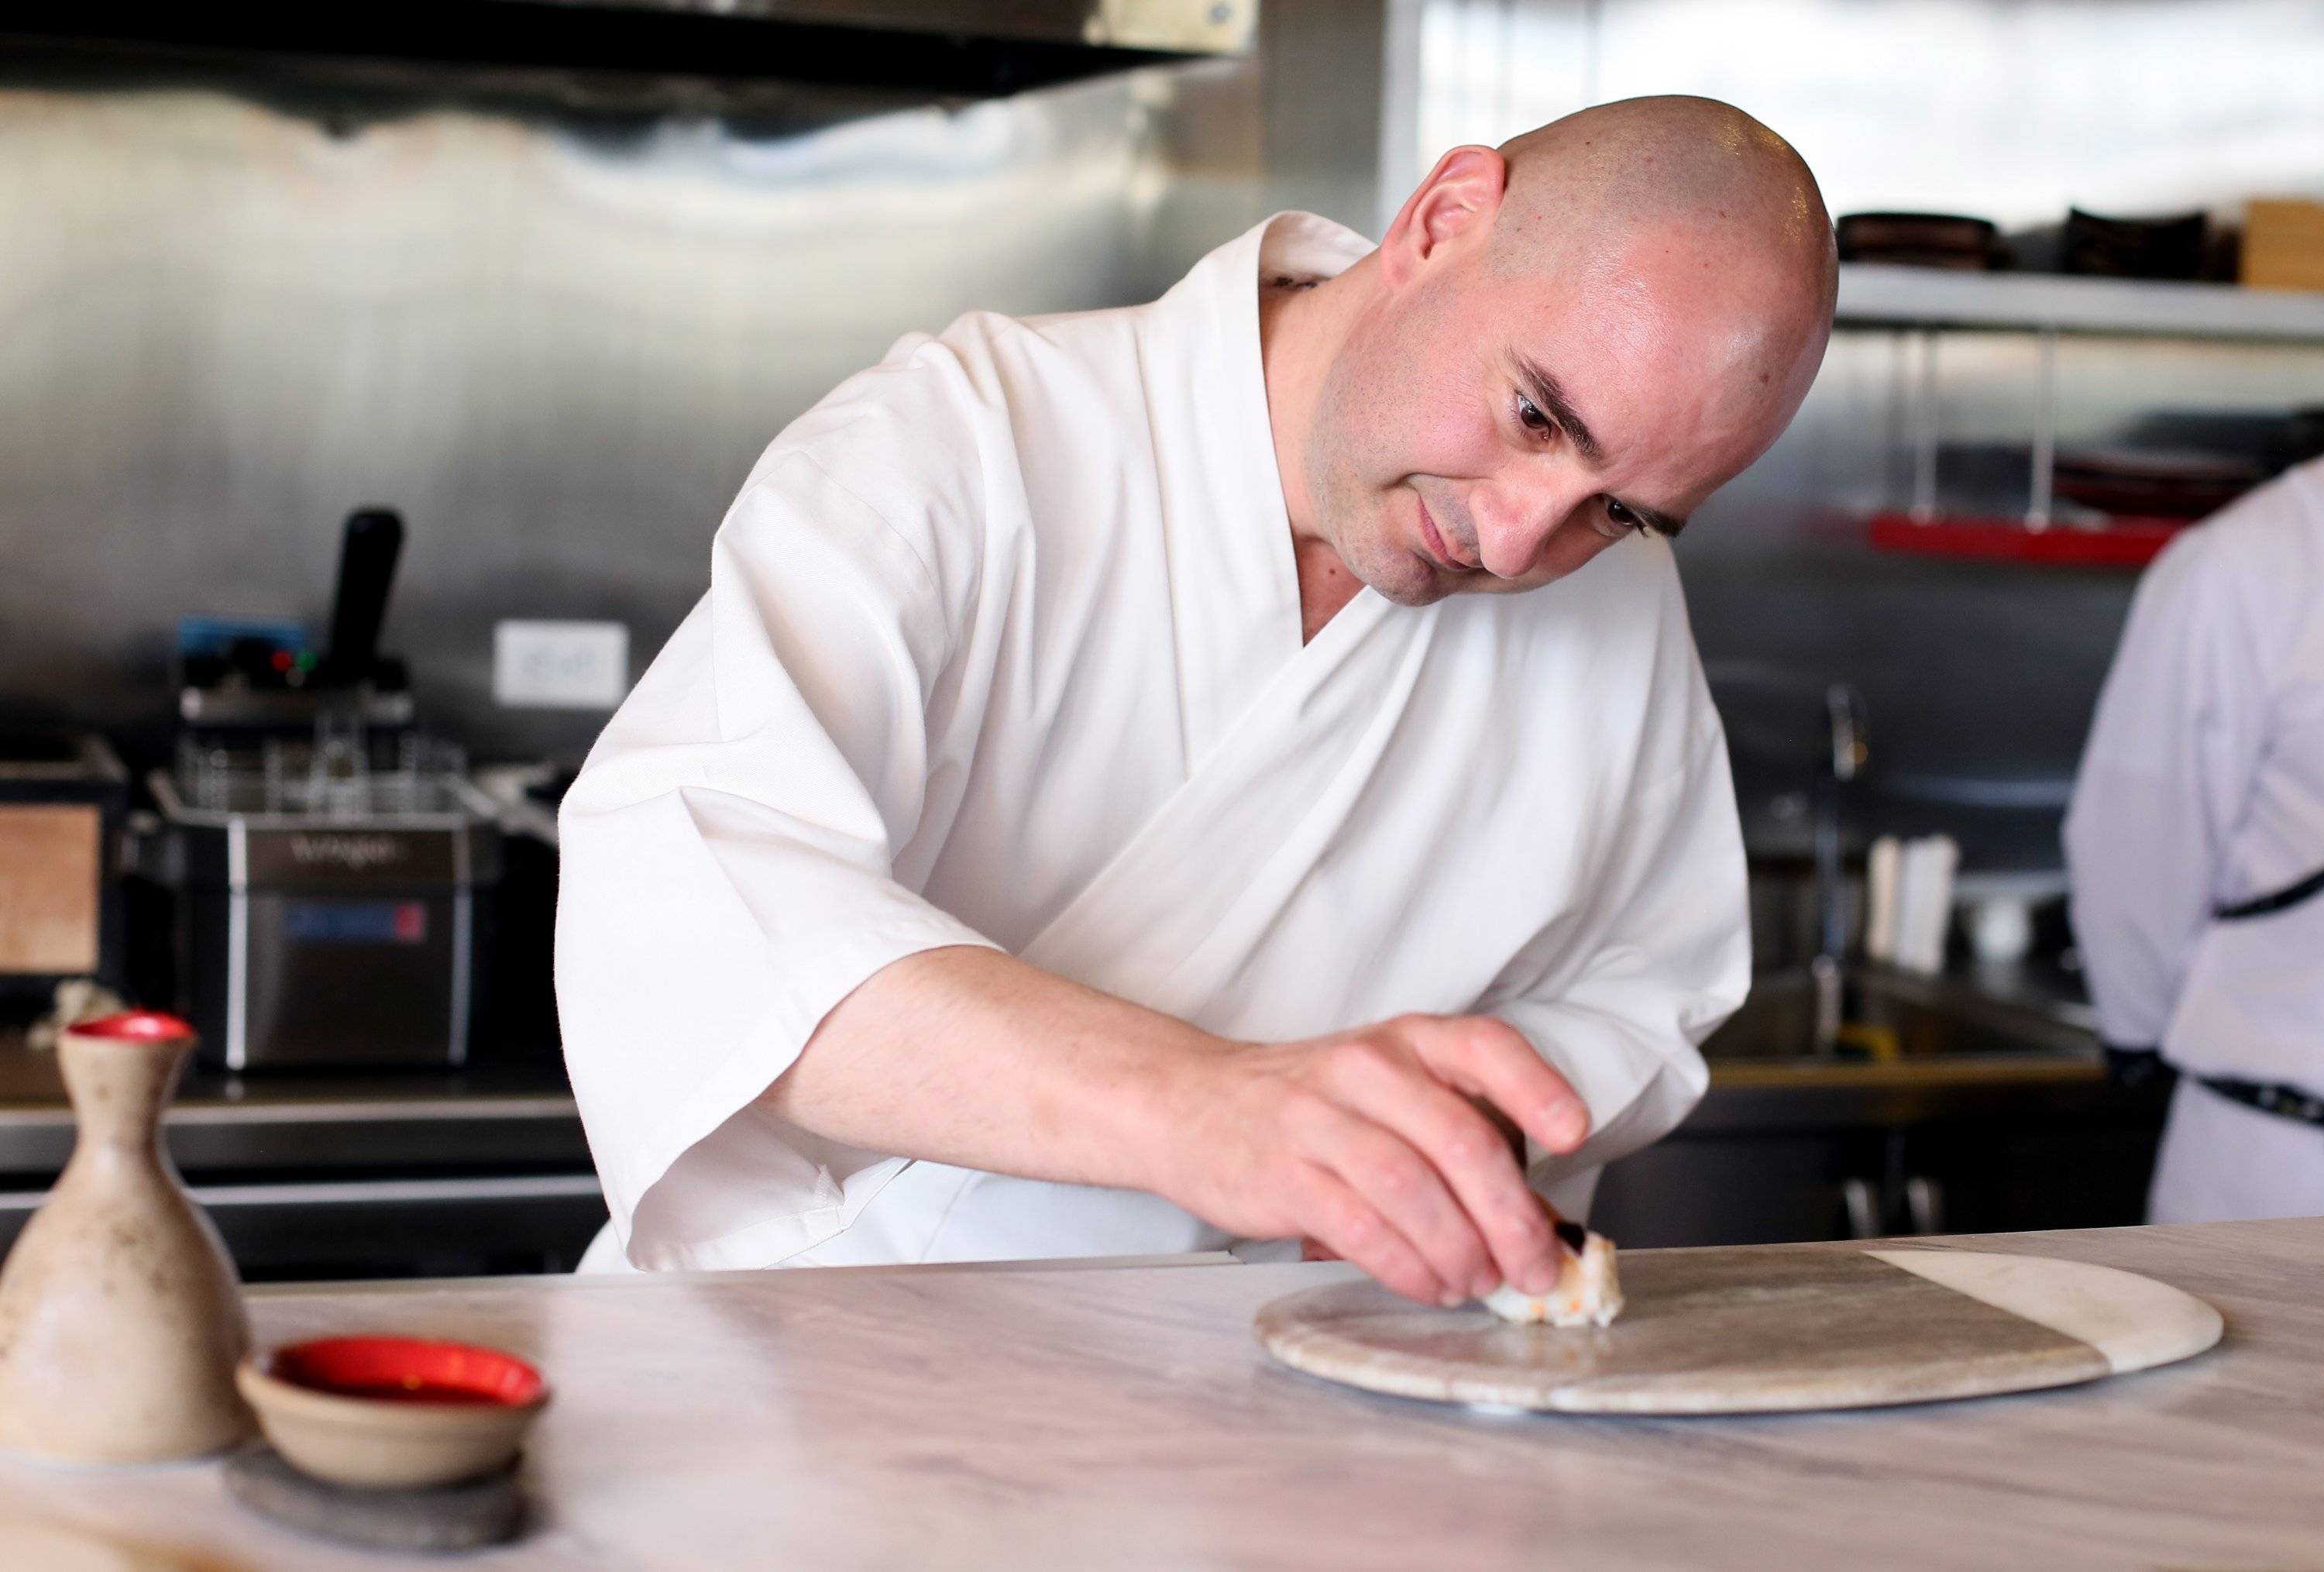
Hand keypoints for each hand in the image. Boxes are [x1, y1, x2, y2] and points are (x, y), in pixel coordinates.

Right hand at [1155, 1015, 1590, 1306]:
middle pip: (1459, 1139)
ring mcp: (1317, 1118)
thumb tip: (1540, 1226)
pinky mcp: (1281, 1174)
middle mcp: (1365, 1067)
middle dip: (1511, 1217)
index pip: (1484, 1046)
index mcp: (1406, 1041)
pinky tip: (1428, 1285)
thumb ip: (1458, 1143)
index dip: (1537, 1089)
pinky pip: (1360, 1228)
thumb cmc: (1310, 1108)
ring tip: (1478, 1283)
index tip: (1573, 1135)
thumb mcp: (1387, 1097)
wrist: (1188, 1104)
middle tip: (1536, 1268)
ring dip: (1460, 1250)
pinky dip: (1407, 1267)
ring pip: (1411, 1188)